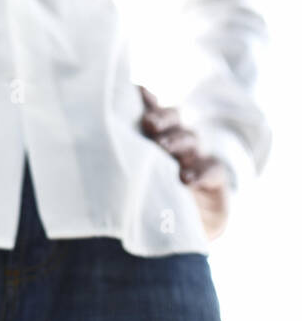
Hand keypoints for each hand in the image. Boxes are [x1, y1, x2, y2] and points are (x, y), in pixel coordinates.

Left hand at [138, 85, 231, 239]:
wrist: (179, 226)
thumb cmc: (150, 193)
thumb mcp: (135, 170)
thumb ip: (125, 144)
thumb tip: (107, 118)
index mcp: (157, 133)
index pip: (153, 109)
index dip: (148, 100)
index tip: (138, 93)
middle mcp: (177, 140)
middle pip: (173, 118)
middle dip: (161, 118)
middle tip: (149, 124)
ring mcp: (197, 157)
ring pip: (191, 139)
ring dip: (178, 142)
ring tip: (163, 149)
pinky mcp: (214, 177)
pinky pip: (212, 169)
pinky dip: (200, 172)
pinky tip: (187, 179)